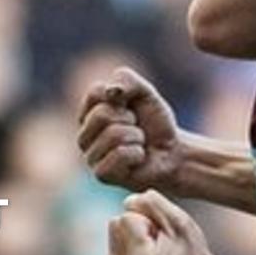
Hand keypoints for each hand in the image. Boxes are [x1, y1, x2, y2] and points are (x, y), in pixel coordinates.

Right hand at [77, 66, 183, 193]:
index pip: (95, 92)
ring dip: (136, 137)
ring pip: (113, 135)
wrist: (171, 152)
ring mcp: (90, 156)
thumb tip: (110, 92)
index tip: (131, 107)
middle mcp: (84, 134)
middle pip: (102, 114)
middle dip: (130, 119)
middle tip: (137, 128)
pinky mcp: (101, 174)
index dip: (123, 97)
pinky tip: (137, 158)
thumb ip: (127, 80)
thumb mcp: (145, 92)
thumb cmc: (154, 122)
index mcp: (89, 112)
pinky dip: (136, 153)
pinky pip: (119, 155)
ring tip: (138, 143)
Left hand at [105, 191, 216, 254]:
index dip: (148, 220)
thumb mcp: (180, 222)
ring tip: (154, 249)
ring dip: (134, 233)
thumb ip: (152, 203)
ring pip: (115, 228)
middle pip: (117, 221)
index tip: (163, 237)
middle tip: (159, 242)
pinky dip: (129, 241)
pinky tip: (145, 253)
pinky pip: (114, 239)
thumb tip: (127, 201)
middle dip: (139, 225)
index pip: (126, 216)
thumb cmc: (190, 253)